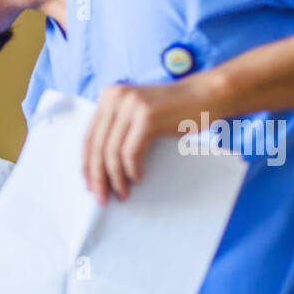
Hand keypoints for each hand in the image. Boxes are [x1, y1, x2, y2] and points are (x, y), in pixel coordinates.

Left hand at [83, 80, 196, 204]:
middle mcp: (116, 97)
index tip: (89, 186)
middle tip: (101, 198)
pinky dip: (132, 170)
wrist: (206, 96)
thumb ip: (117, 130)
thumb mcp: (136, 114)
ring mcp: (131, 105)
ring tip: (122, 194)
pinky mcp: (147, 116)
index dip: (87, 165)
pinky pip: (131, 152)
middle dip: (98, 177)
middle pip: (97, 147)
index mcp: (109, 96)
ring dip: (116, 178)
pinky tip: (137, 179)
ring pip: (112, 152)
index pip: (89, 137)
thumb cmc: (173, 111)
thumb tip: (96, 168)